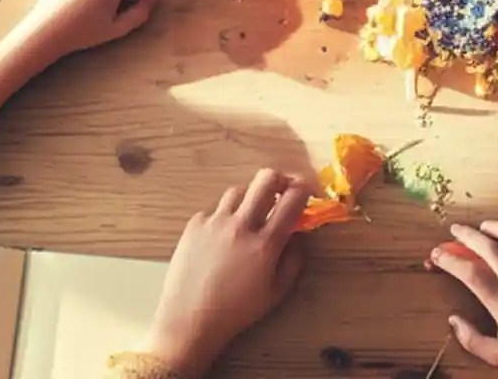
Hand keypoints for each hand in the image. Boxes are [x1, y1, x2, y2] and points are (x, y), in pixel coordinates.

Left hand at [144, 169, 311, 377]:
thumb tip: (298, 234)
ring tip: (250, 214)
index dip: (305, 189)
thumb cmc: (237, 311)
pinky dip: (224, 217)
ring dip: (250, 197)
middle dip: (280, 178)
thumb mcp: (277, 292)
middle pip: (265, 179)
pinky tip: (222, 236)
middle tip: (282, 189)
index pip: (292, 200)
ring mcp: (214, 222)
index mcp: (265, 244)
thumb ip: (294, 260)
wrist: (190, 319)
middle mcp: (240, 226)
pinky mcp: (194, 225)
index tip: (307, 191)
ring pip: (238, 190)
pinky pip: (214, 210)